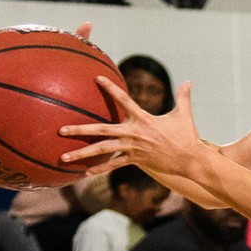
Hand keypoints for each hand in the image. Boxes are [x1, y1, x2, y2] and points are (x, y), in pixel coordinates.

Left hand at [60, 77, 201, 179]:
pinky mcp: (134, 160)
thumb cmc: (187, 136)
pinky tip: (84, 172)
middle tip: (61, 129)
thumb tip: (189, 81)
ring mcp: (132, 148)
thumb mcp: (184, 114)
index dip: (110, 88)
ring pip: (102, 151)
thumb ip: (183, 97)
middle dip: (79, 130)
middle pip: (101, 130)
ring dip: (81, 154)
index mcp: (142, 118)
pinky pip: (113, 165)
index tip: (97, 78)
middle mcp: (133, 133)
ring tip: (63, 157)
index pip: (123, 99)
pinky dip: (99, 169)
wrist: (189, 160)